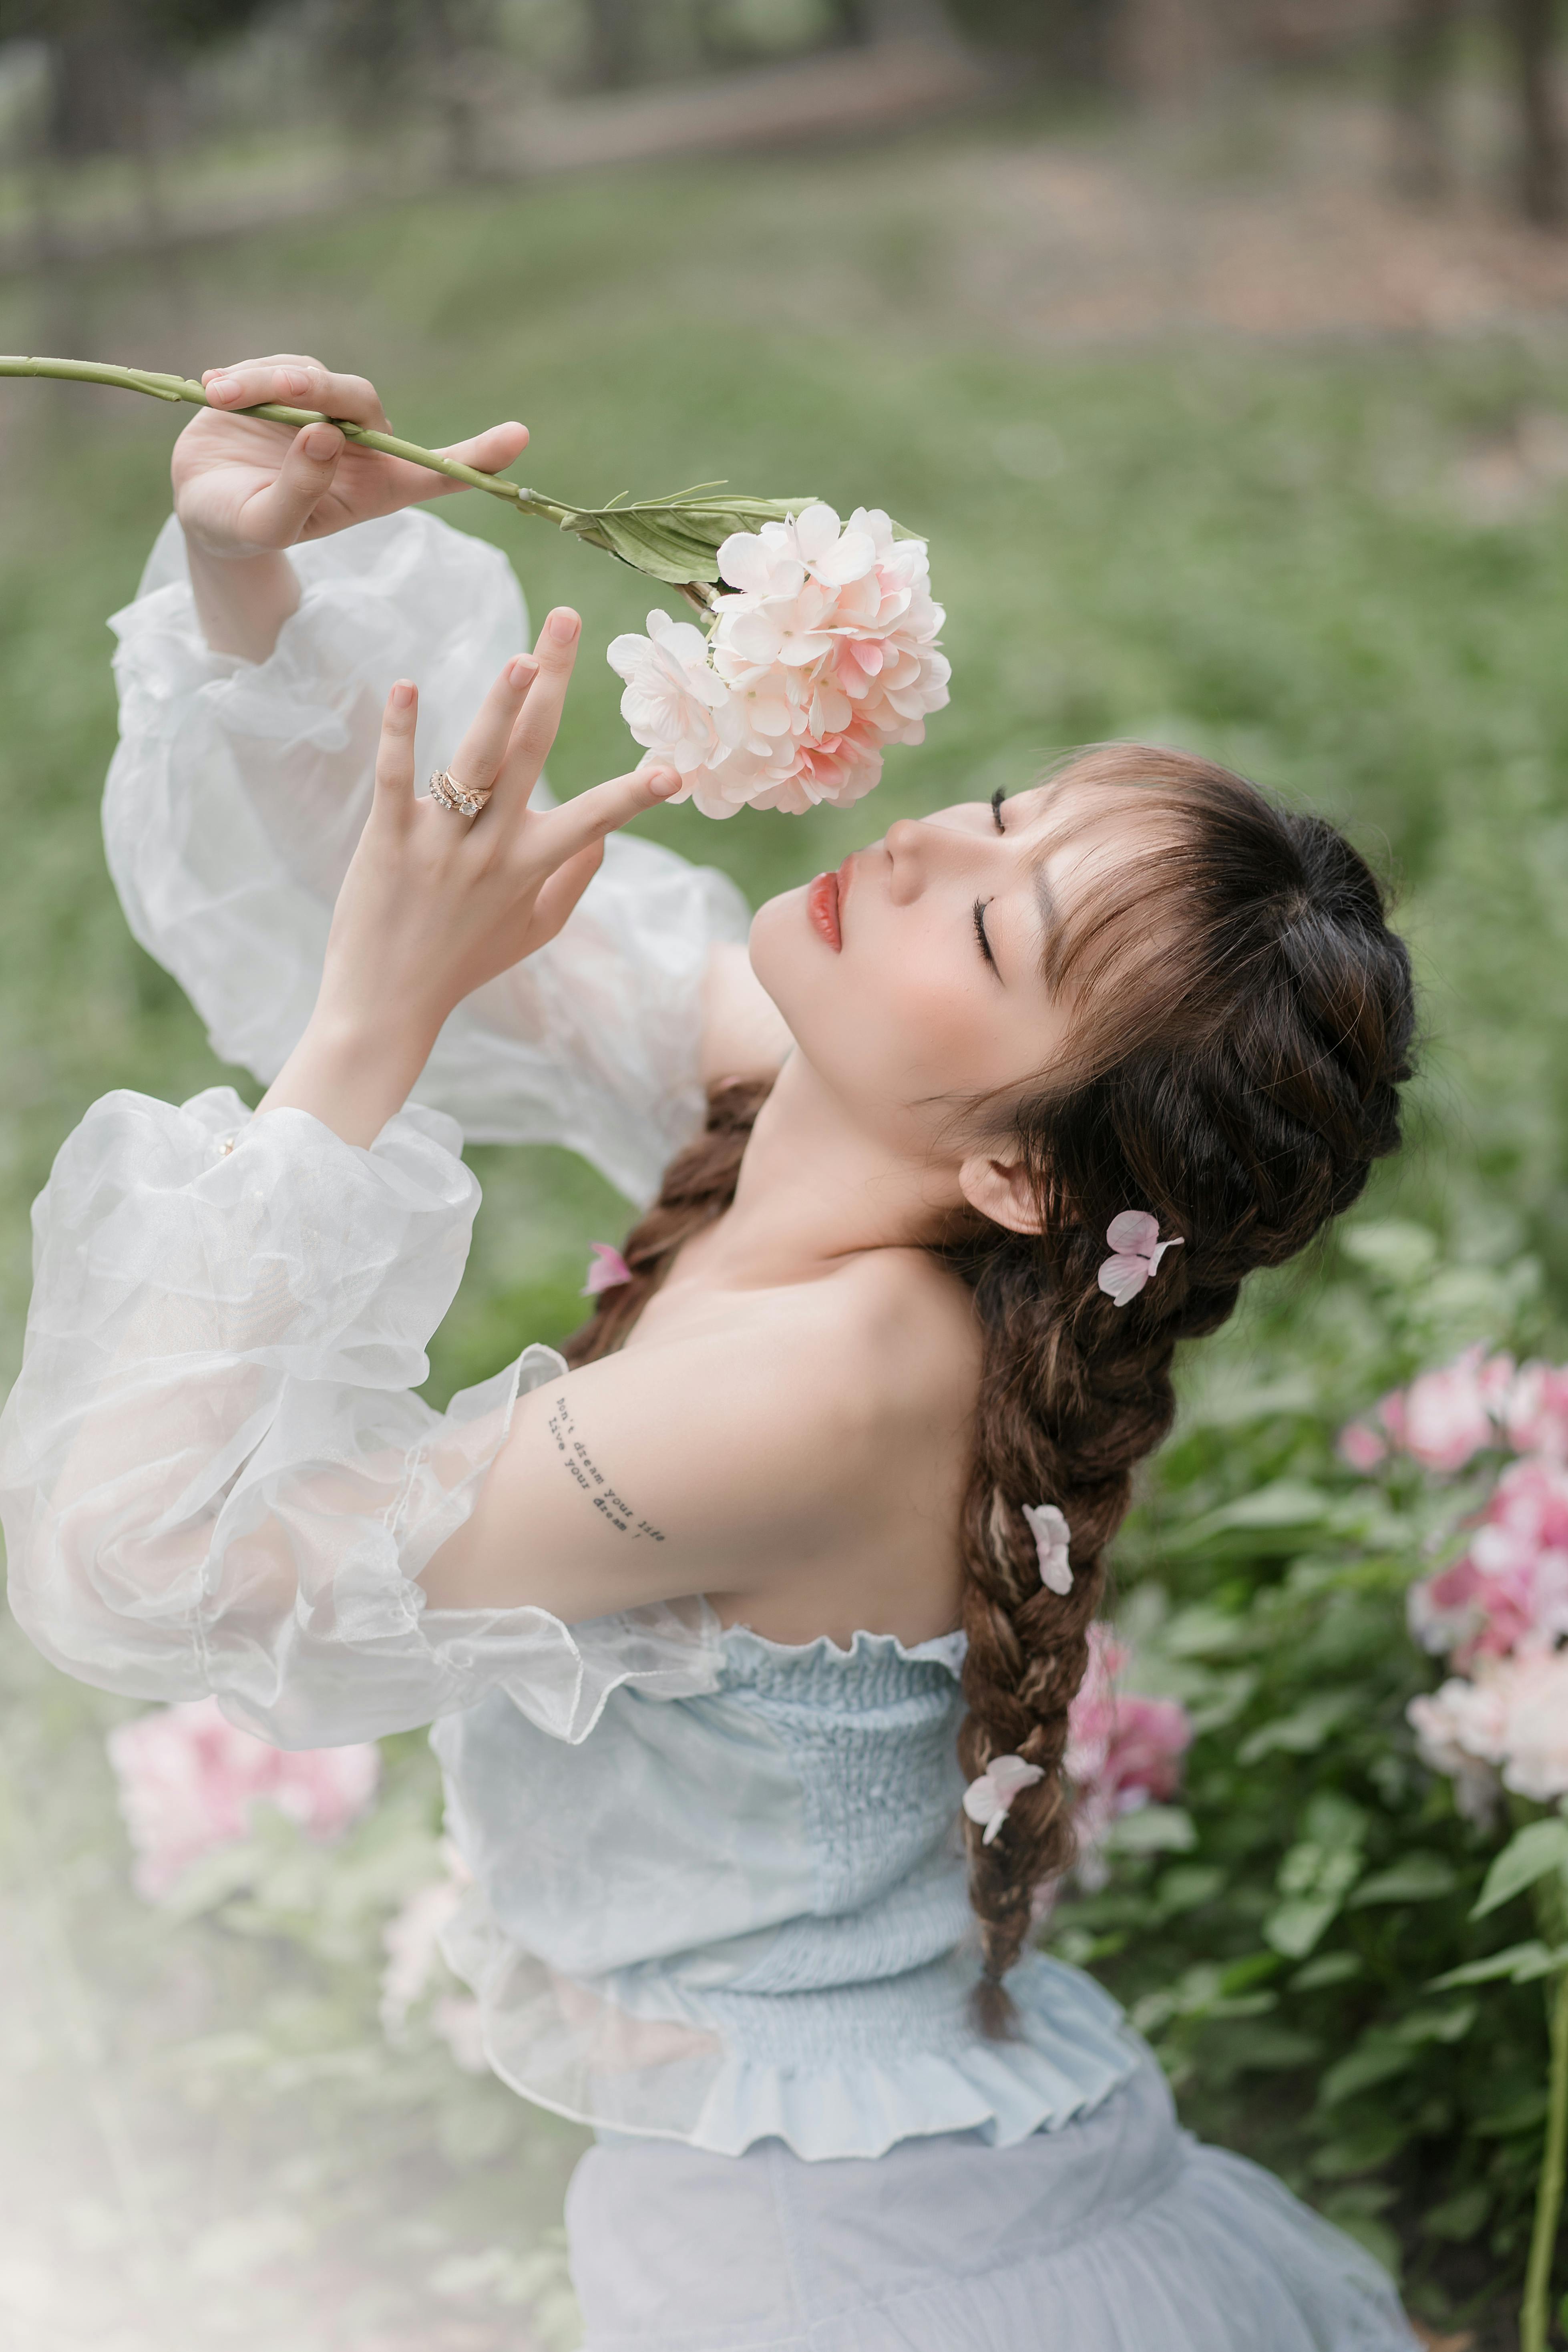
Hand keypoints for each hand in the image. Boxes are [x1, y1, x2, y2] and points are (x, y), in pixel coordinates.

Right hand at [172, 352, 526, 560]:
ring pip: (315, 377)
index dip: (476, 457)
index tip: (518, 437)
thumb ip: (300, 489)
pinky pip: (276, 366)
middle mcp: (359, 444)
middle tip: (287, 392)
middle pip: (361, 402)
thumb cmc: (245, 527)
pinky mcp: (286, 385)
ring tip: (227, 396)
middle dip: (321, 389)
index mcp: (376, 487)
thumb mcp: (268, 525)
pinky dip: (247, 375)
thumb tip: (323, 430)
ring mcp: (322, 409)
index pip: (436, 470)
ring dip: (272, 380)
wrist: (202, 507)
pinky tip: (216, 390)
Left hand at [259, 610, 680, 1145]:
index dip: (637, 795)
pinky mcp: (387, 840)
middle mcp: (493, 849)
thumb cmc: (466, 964)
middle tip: (566, 619)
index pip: (596, 819)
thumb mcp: (535, 931)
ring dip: (499, 707)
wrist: (386, 1005)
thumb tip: (604, 834)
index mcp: (532, 866)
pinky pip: (395, 779)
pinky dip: (399, 733)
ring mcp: (439, 843)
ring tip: (521, 659)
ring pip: (475, 764)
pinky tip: (403, 687)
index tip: (676, 771)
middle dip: (553, 683)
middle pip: (530, 753)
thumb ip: (573, 880)